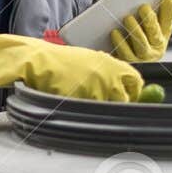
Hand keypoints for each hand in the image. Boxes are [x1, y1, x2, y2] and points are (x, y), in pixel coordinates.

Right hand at [0, 25, 145, 102]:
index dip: (134, 92)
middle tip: (106, 106)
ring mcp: (95, 89)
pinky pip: (88, 112)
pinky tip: (69, 99)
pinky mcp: (81, 100)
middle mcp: (107, 75)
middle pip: (125, 99)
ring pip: (105, 108)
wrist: (35, 60)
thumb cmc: (59, 61)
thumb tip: (125, 90)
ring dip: (96, 107)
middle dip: (118, 104)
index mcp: (110, 62)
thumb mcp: (88, 60)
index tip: (129, 97)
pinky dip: (81, 110)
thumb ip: (108, 74)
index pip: (136, 81)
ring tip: (79, 98)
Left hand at [109, 0, 171, 63]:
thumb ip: (158, 13)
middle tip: (143, 7)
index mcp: (162, 38)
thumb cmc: (135, 34)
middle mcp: (154, 51)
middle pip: (154, 35)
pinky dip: (120, 43)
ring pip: (141, 46)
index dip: (167, 11)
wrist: (117, 58)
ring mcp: (140, 58)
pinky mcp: (125, 61)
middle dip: (150, 20)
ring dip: (135, 31)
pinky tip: (114, 32)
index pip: (167, 23)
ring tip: (128, 18)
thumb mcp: (148, 25)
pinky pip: (124, 54)